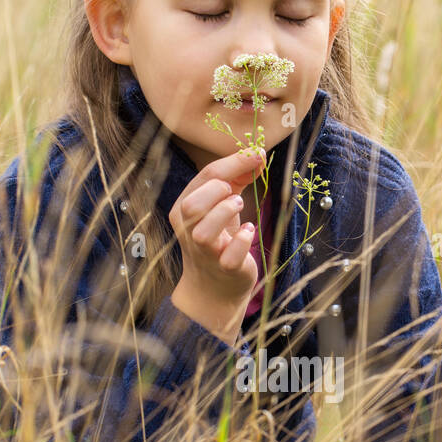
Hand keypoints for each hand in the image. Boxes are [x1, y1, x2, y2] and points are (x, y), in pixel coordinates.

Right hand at [169, 145, 266, 341]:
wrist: (216, 287)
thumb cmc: (221, 239)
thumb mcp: (223, 206)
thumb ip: (238, 179)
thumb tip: (258, 155)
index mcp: (184, 210)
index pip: (203, 178)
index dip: (233, 162)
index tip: (257, 154)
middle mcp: (189, 231)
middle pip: (192, 204)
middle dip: (217, 191)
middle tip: (236, 194)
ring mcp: (205, 252)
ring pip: (203, 231)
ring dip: (225, 213)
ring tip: (240, 208)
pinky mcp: (224, 269)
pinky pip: (229, 255)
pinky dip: (242, 240)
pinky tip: (248, 232)